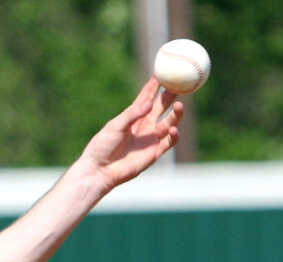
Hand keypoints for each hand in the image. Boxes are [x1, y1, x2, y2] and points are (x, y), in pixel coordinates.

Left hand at [78, 77, 182, 191]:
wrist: (99, 171)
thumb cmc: (102, 147)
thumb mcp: (116, 126)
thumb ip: (133, 114)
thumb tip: (150, 103)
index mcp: (133, 116)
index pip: (147, 96)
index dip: (155, 84)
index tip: (164, 70)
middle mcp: (144, 125)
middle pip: (162, 105)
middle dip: (172, 93)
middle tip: (182, 82)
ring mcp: (150, 139)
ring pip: (170, 122)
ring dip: (176, 113)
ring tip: (179, 105)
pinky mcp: (154, 153)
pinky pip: (169, 142)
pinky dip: (174, 135)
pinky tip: (173, 129)